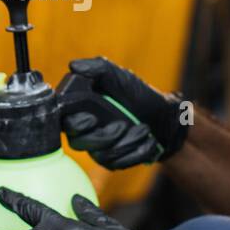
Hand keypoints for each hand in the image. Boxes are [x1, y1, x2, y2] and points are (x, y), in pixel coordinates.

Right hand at [61, 56, 190, 168]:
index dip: (75, 123)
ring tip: (144, 129)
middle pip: (78, 142)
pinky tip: (148, 140)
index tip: (93, 119)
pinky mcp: (112, 161)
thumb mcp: (121, 76)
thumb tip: (74, 65)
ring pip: (101, 155)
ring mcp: (97, 147)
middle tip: (124, 125)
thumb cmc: (140, 95)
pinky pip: (117, 163)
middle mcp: (84, 129)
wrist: (165, 117)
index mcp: (81, 108)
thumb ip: (97, 68)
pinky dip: (137, 151)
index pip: (63, 120)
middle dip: (105, 136)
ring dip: (128, 142)